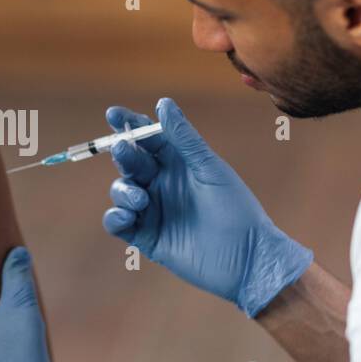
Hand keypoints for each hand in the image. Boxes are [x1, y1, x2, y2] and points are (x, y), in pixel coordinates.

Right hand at [102, 97, 312, 317]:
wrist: (246, 258)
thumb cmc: (236, 209)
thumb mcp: (210, 169)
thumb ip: (184, 139)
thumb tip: (163, 103)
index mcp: (179, 163)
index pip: (148, 138)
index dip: (129, 124)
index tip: (114, 114)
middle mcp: (162, 183)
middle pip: (131, 162)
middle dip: (123, 154)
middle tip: (123, 150)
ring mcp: (153, 210)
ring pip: (121, 191)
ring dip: (123, 190)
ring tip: (139, 198)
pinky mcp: (146, 237)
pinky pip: (118, 223)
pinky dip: (116, 217)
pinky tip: (127, 216)